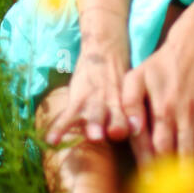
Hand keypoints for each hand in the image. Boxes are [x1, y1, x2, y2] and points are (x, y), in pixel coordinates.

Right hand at [43, 30, 131, 146]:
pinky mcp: (77, 99)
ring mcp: (94, 100)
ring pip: (95, 114)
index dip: (138, 124)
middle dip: (118, 125)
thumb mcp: (129, 93)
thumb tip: (139, 135)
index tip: (141, 133)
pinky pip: (68, 116)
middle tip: (119, 133)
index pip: (134, 117)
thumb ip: (131, 114)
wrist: (104, 52)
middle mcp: (113, 103)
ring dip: (95, 124)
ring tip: (95, 136)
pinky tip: (52, 141)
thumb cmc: (118, 81)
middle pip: (117, 116)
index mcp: (128, 104)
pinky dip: (59, 128)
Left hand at [121, 29, 193, 174]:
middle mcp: (187, 117)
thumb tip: (128, 129)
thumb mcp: (136, 78)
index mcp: (163, 112)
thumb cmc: (160, 64)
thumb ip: (129, 104)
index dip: (160, 171)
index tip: (159, 192)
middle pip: (189, 155)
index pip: (160, 148)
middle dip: (190, 182)